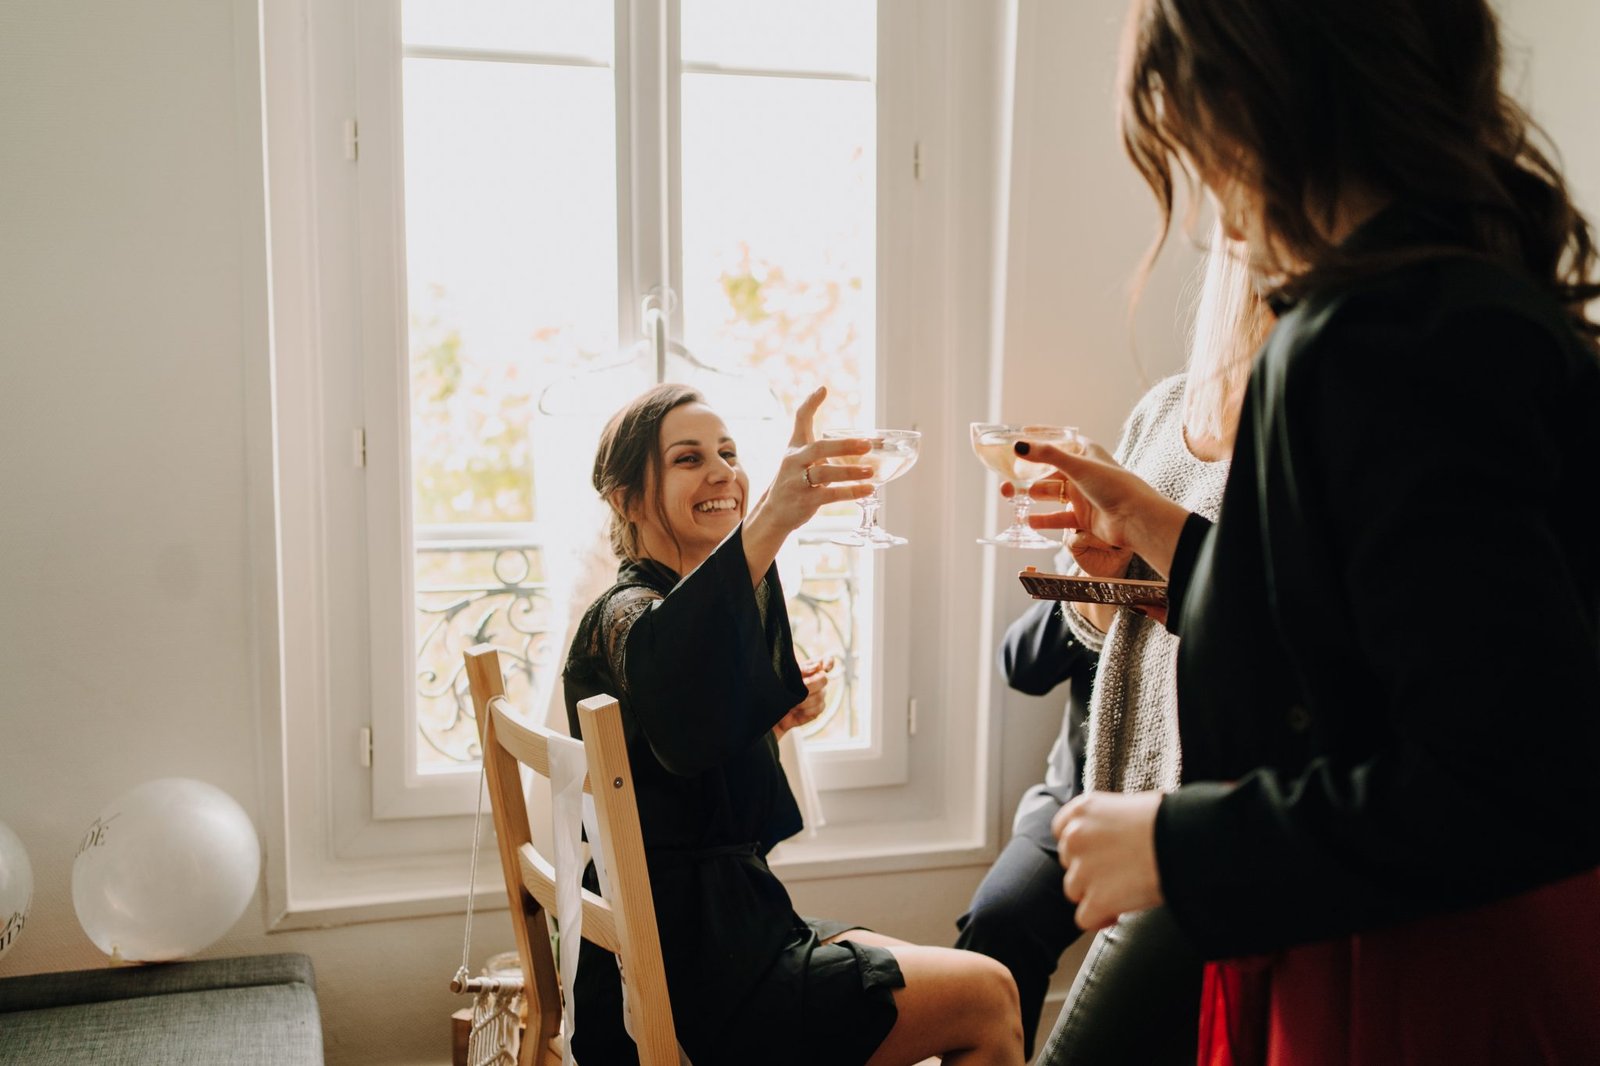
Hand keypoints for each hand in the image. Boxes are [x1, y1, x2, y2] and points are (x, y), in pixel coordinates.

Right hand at [742, 387, 872, 585]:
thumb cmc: (795, 479)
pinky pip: (830, 495)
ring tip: (870, 471)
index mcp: (796, 448)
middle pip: (818, 449)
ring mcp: (798, 482)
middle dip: (843, 445)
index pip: (800, 419)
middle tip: (867, 444)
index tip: (823, 390)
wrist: (775, 512)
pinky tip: (868, 489)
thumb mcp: (802, 457)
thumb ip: (820, 444)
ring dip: (849, 472)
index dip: (810, 404)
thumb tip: (855, 435)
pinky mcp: (805, 501)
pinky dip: (851, 492)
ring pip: (824, 474)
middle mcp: (794, 462)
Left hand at [774, 656, 833, 737]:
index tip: (825, 668)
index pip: (824, 661)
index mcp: (807, 670)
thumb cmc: (771, 691)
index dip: (828, 662)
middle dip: (811, 685)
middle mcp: (814, 682)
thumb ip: (801, 670)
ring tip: (791, 703)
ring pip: (821, 696)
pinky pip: (818, 709)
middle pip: (823, 679)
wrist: (765, 713)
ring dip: (805, 700)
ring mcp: (816, 697)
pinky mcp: (814, 711)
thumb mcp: (783, 677)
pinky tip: (797, 711)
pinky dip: (807, 710)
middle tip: (798, 689)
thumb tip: (817, 666)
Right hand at [1013, 439, 1188, 577]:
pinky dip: (1044, 520)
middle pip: (1050, 471)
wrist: (1135, 518)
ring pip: (1051, 494)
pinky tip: (1029, 521)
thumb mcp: (1077, 466)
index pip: (1059, 442)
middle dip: (1027, 475)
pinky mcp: (1084, 517)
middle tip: (1007, 479)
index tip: (1019, 438)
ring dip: (1032, 495)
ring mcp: (1083, 495)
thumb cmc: (1113, 485)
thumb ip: (1046, 455)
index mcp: (1086, 453)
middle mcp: (1084, 473)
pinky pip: (1059, 518)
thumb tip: (1018, 446)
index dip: (1040, 439)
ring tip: (1011, 496)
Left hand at [1052, 791, 1164, 930]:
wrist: (1184, 841)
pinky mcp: (1096, 899)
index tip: (1098, 854)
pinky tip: (1118, 913)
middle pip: (1069, 862)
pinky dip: (1100, 919)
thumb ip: (1109, 820)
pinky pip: (1084, 918)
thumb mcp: (1132, 804)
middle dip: (1089, 870)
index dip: (1081, 846)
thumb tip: (1115, 833)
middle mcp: (1075, 836)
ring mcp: (1083, 869)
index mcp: (1083, 809)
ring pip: (1074, 891)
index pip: (1063, 831)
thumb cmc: (1170, 820)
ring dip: (1094, 894)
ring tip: (1122, 892)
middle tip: (1118, 874)